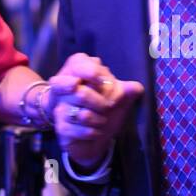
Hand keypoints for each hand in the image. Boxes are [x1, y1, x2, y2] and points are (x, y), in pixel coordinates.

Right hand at [49, 53, 143, 167]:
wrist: (93, 132)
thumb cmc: (104, 106)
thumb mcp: (118, 95)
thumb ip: (127, 89)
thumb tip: (136, 88)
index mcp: (76, 68)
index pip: (78, 62)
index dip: (94, 73)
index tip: (107, 81)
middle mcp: (62, 85)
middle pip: (81, 93)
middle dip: (102, 103)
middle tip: (109, 106)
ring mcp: (59, 106)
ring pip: (83, 115)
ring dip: (99, 120)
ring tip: (103, 120)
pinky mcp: (60, 126)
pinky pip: (79, 131)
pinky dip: (93, 132)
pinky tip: (96, 131)